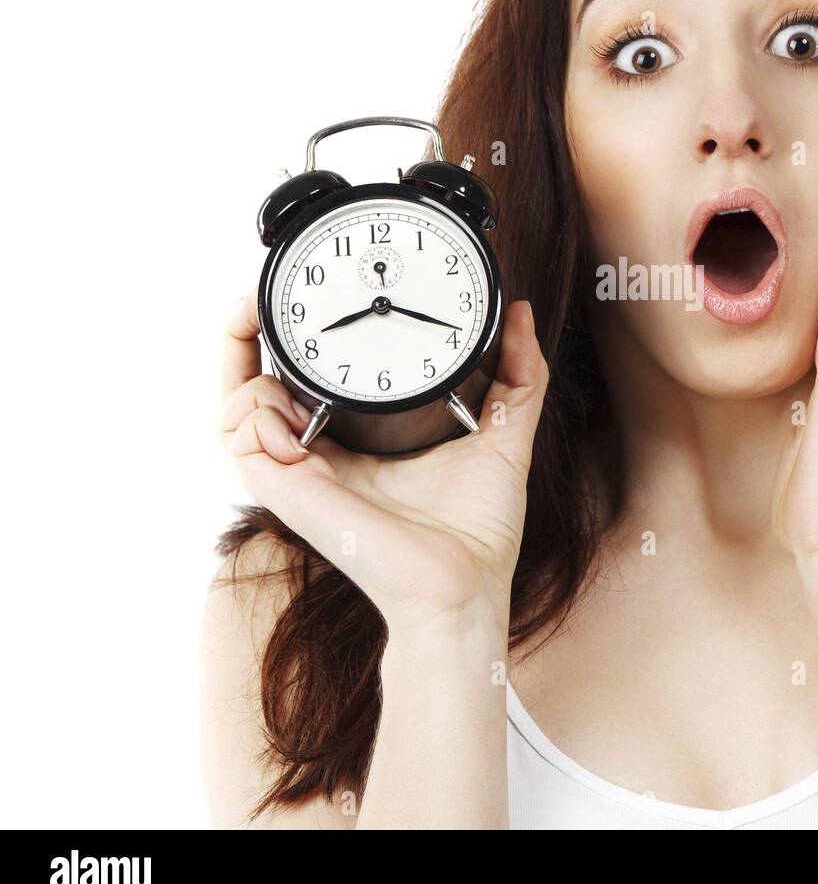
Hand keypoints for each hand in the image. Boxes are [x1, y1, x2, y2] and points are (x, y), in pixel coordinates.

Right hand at [215, 291, 548, 634]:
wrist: (464, 589)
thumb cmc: (477, 529)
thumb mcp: (504, 432)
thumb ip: (517, 373)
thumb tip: (519, 313)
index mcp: (357, 441)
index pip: (302, 380)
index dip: (287, 338)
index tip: (305, 295)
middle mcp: (320, 454)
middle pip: (250, 386)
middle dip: (240, 335)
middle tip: (252, 301)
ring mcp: (300, 473)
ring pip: (232, 408)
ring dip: (240, 367)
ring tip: (274, 354)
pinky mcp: (289, 493)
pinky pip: (239, 441)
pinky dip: (253, 413)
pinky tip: (288, 412)